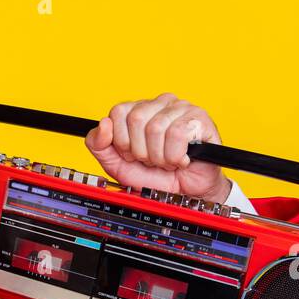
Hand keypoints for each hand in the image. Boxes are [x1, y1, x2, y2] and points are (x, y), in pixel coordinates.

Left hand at [85, 93, 230, 202]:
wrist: (183, 195)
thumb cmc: (154, 177)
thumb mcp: (117, 165)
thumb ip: (99, 146)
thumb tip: (103, 124)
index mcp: (139, 110)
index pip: (118, 112)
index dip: (122, 141)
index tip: (132, 154)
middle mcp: (159, 104)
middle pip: (136, 119)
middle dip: (140, 150)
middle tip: (151, 160)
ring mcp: (180, 108)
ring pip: (156, 128)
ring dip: (159, 156)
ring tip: (167, 161)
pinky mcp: (199, 118)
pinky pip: (177, 134)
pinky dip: (176, 156)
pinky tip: (181, 160)